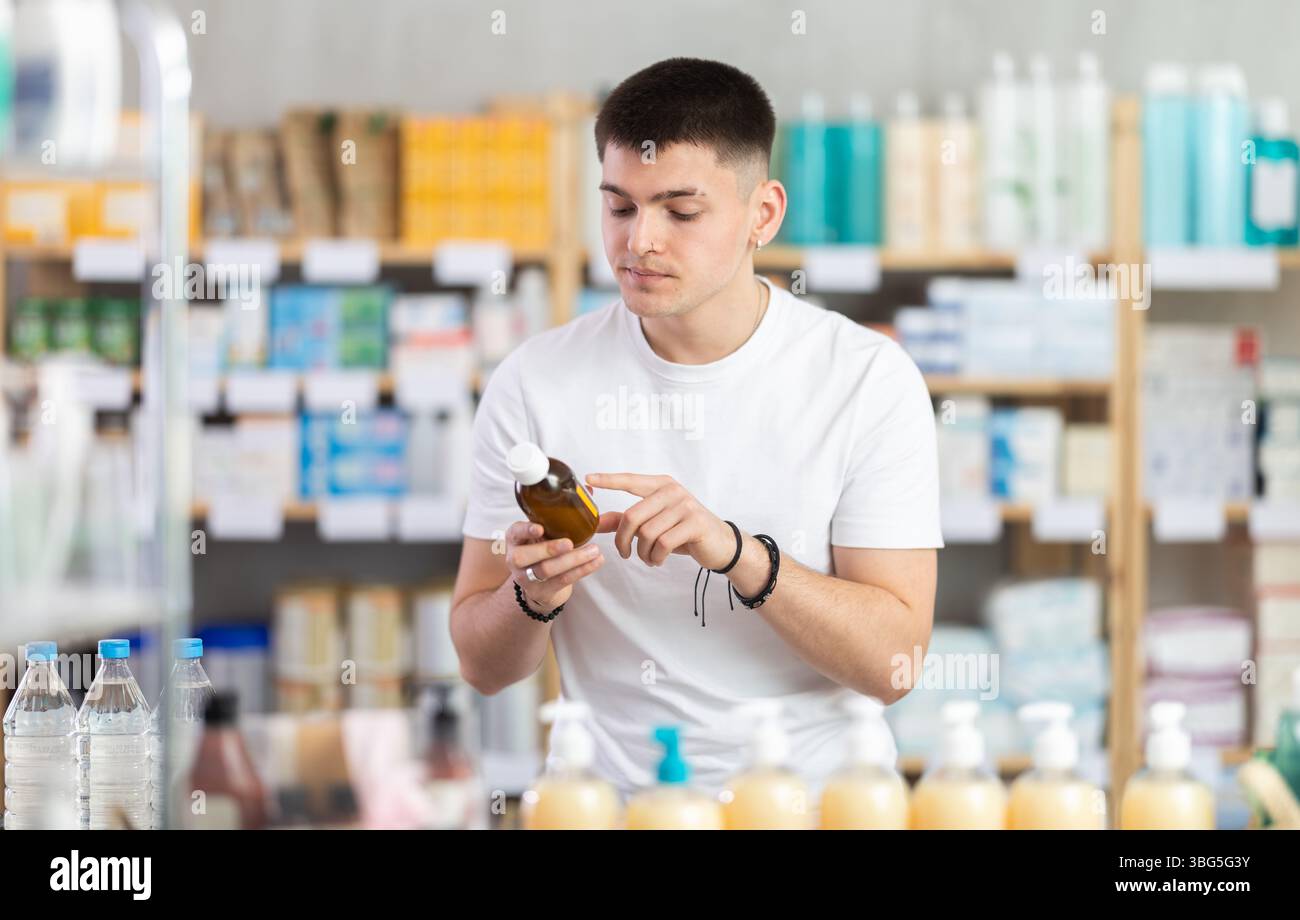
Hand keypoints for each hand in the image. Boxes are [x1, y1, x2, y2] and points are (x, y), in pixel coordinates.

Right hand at [503, 518, 617, 612]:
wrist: (540, 582)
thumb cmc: (543, 549)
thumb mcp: (545, 531)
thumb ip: (560, 513)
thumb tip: (588, 490)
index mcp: (516, 539)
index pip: (514, 532)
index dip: (525, 530)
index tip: (539, 527)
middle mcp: (516, 559)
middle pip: (526, 556)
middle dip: (549, 549)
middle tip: (570, 543)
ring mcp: (527, 577)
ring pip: (546, 570)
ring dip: (572, 560)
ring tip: (594, 550)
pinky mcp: (542, 591)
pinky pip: (562, 581)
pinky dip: (582, 571)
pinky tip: (596, 562)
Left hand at [584, 473, 735, 569]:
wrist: (720, 544)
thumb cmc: (684, 531)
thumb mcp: (655, 523)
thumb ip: (627, 520)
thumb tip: (598, 522)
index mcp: (661, 485)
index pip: (630, 480)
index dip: (609, 480)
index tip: (589, 479)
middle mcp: (672, 491)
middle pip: (632, 515)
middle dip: (623, 540)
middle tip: (624, 554)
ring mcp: (685, 506)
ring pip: (647, 533)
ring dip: (643, 553)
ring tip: (649, 558)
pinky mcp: (694, 523)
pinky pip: (663, 543)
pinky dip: (656, 557)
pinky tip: (658, 560)